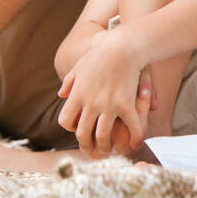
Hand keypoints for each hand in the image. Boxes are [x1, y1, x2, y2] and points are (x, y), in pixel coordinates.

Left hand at [57, 29, 148, 157]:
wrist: (123, 45)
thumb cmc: (102, 52)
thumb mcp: (80, 65)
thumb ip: (69, 81)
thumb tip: (61, 93)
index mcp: (77, 95)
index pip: (65, 121)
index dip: (71, 128)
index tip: (79, 129)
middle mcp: (90, 103)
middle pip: (83, 134)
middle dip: (87, 146)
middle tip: (93, 152)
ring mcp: (108, 105)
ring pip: (103, 136)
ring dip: (106, 147)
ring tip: (110, 151)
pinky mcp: (126, 104)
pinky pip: (131, 126)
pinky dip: (135, 138)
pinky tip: (136, 144)